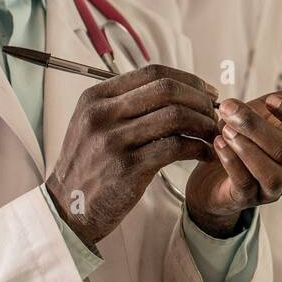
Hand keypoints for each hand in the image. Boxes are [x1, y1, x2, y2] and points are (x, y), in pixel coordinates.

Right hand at [46, 63, 219, 246]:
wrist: (66, 209)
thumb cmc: (90, 166)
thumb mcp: (96, 125)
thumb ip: (127, 105)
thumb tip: (178, 89)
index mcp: (96, 97)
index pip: (153, 72)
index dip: (188, 79)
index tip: (207, 92)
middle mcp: (102, 114)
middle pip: (167, 89)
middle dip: (199, 98)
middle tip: (215, 113)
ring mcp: (113, 140)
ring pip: (175, 116)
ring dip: (203, 123)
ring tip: (214, 134)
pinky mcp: (127, 167)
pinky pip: (175, 147)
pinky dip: (198, 147)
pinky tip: (207, 153)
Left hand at [184, 63, 281, 236]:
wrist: (213, 167)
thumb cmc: (251, 135)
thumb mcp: (277, 108)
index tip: (271, 99)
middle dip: (258, 127)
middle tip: (231, 108)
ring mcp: (272, 189)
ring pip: (272, 173)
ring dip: (247, 148)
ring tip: (225, 130)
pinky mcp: (247, 199)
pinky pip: (245, 184)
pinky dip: (232, 162)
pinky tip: (218, 144)